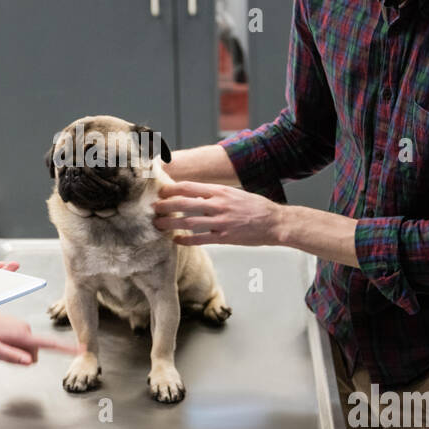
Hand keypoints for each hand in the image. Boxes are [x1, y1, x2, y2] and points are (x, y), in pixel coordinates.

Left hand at [0, 309, 78, 364]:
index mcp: (22, 335)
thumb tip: (30, 362)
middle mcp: (25, 329)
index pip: (48, 344)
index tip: (82, 349)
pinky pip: (21, 341)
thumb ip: (11, 356)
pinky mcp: (17, 325)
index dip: (66, 348)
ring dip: (14, 351)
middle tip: (0, 355)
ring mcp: (22, 326)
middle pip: (34, 353)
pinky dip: (12, 345)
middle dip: (21, 358)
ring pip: (26, 348)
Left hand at [151, 180, 283, 246]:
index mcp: (220, 191)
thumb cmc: (256, 207)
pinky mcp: (224, 237)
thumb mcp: (235, 193)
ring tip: (158, 224)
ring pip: (188, 221)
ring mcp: (220, 221)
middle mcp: (218, 204)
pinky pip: (200, 239)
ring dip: (170, 223)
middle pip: (183, 203)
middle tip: (153, 208)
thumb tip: (197, 195)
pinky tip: (176, 240)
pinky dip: (185, 240)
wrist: (275, 222)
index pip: (189, 187)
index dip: (171, 189)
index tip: (161, 191)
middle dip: (165, 205)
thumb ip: (216, 194)